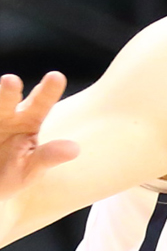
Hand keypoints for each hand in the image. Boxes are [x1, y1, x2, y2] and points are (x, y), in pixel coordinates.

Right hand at [0, 73, 77, 200]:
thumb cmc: (10, 174)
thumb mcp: (30, 169)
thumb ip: (49, 156)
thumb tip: (75, 149)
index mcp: (27, 121)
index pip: (40, 104)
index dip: (48, 91)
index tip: (56, 76)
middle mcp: (4, 115)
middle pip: (5, 100)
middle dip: (7, 92)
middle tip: (11, 81)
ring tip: (5, 87)